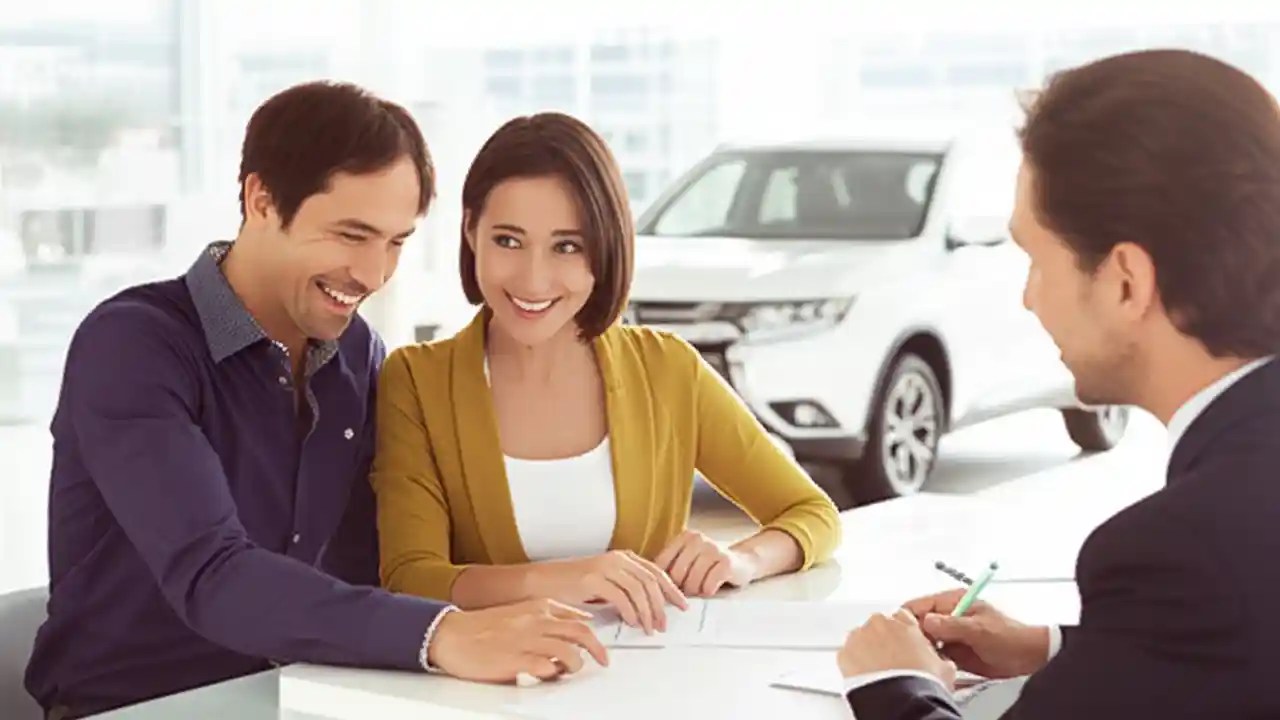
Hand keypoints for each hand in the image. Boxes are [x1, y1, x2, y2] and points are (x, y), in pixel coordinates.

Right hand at [426, 599, 609, 683]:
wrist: (451, 635)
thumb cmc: (483, 627)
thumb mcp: (521, 611)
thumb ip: (548, 616)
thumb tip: (579, 623)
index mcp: (539, 607)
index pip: (578, 619)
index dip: (595, 636)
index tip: (601, 648)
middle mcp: (536, 621)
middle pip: (581, 634)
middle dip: (597, 650)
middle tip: (603, 661)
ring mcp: (526, 640)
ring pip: (569, 652)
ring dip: (574, 665)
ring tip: (567, 670)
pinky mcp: (515, 660)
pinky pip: (546, 669)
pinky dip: (553, 675)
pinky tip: (546, 675)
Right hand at [527, 550, 688, 633]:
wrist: (542, 581)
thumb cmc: (573, 586)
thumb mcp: (605, 584)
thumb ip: (625, 589)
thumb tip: (649, 607)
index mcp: (623, 558)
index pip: (656, 572)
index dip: (671, 589)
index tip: (682, 605)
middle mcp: (617, 559)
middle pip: (651, 580)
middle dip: (662, 604)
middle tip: (664, 623)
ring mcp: (605, 566)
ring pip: (638, 588)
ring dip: (647, 611)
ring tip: (649, 628)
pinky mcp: (593, 578)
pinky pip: (620, 595)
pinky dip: (630, 610)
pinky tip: (632, 622)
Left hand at [654, 530, 756, 596]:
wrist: (743, 561)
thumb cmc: (709, 566)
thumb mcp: (688, 560)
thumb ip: (669, 567)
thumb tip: (647, 586)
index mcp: (683, 537)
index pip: (661, 565)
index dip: (663, 583)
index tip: (667, 592)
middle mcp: (697, 539)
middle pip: (676, 575)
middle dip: (680, 590)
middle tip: (688, 592)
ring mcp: (713, 548)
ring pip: (692, 582)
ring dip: (696, 592)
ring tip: (700, 589)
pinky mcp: (726, 562)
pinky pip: (708, 586)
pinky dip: (708, 592)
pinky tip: (711, 588)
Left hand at [838, 608, 956, 687]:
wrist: (898, 698)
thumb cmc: (920, 681)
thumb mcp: (943, 667)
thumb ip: (939, 657)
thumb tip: (941, 663)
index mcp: (904, 622)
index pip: (903, 618)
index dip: (905, 634)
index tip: (906, 646)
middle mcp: (879, 624)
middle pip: (880, 627)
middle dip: (885, 641)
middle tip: (892, 662)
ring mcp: (859, 636)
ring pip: (862, 639)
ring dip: (868, 651)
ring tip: (878, 672)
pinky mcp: (844, 653)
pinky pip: (848, 655)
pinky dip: (854, 664)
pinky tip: (866, 676)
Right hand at [904, 589, 1049, 678]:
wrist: (1028, 658)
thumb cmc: (1010, 636)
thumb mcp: (980, 629)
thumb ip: (952, 625)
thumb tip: (926, 621)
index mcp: (952, 601)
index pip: (919, 605)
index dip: (910, 619)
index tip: (908, 634)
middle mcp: (947, 616)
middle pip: (917, 624)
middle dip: (915, 637)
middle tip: (922, 650)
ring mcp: (949, 634)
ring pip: (923, 641)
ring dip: (924, 651)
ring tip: (932, 659)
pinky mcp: (953, 652)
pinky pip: (934, 656)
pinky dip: (933, 662)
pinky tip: (940, 666)